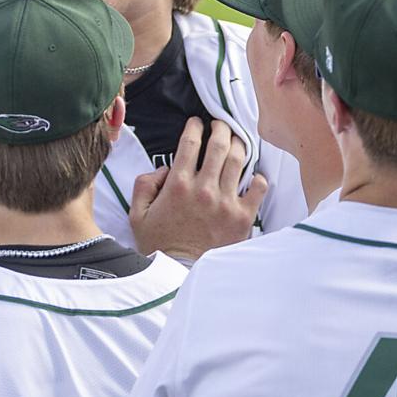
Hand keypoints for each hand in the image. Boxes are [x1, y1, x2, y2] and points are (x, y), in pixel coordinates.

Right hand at [130, 117, 267, 261]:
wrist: (182, 274)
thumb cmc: (159, 245)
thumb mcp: (137, 214)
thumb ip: (144, 185)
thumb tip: (163, 169)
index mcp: (178, 185)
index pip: (190, 143)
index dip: (194, 127)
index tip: (196, 122)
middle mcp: (204, 189)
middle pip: (218, 145)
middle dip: (220, 127)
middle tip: (219, 124)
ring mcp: (226, 202)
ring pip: (238, 160)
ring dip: (238, 144)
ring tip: (236, 140)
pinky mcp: (243, 217)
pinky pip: (258, 188)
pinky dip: (258, 177)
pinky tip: (253, 175)